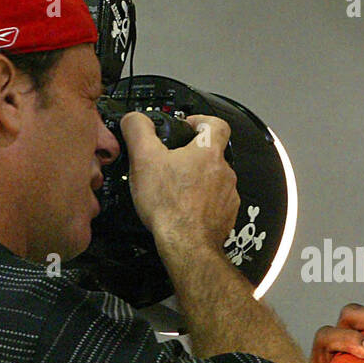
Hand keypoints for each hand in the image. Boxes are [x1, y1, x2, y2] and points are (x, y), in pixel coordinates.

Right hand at [121, 112, 237, 249]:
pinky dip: (201, 202)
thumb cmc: (169, 205)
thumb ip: (138, 131)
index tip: (187, 127)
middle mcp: (224, 171)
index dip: (200, 121)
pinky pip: (215, 202)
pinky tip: (184, 209)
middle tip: (171, 163)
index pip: (216, 123)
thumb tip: (134, 118)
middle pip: (212, 153)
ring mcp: (228, 195)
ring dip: (197, 180)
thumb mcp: (143, 159)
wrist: (187, 244)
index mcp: (208, 152)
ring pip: (213, 179)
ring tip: (174, 190)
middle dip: (192, 156)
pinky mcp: (227, 215)